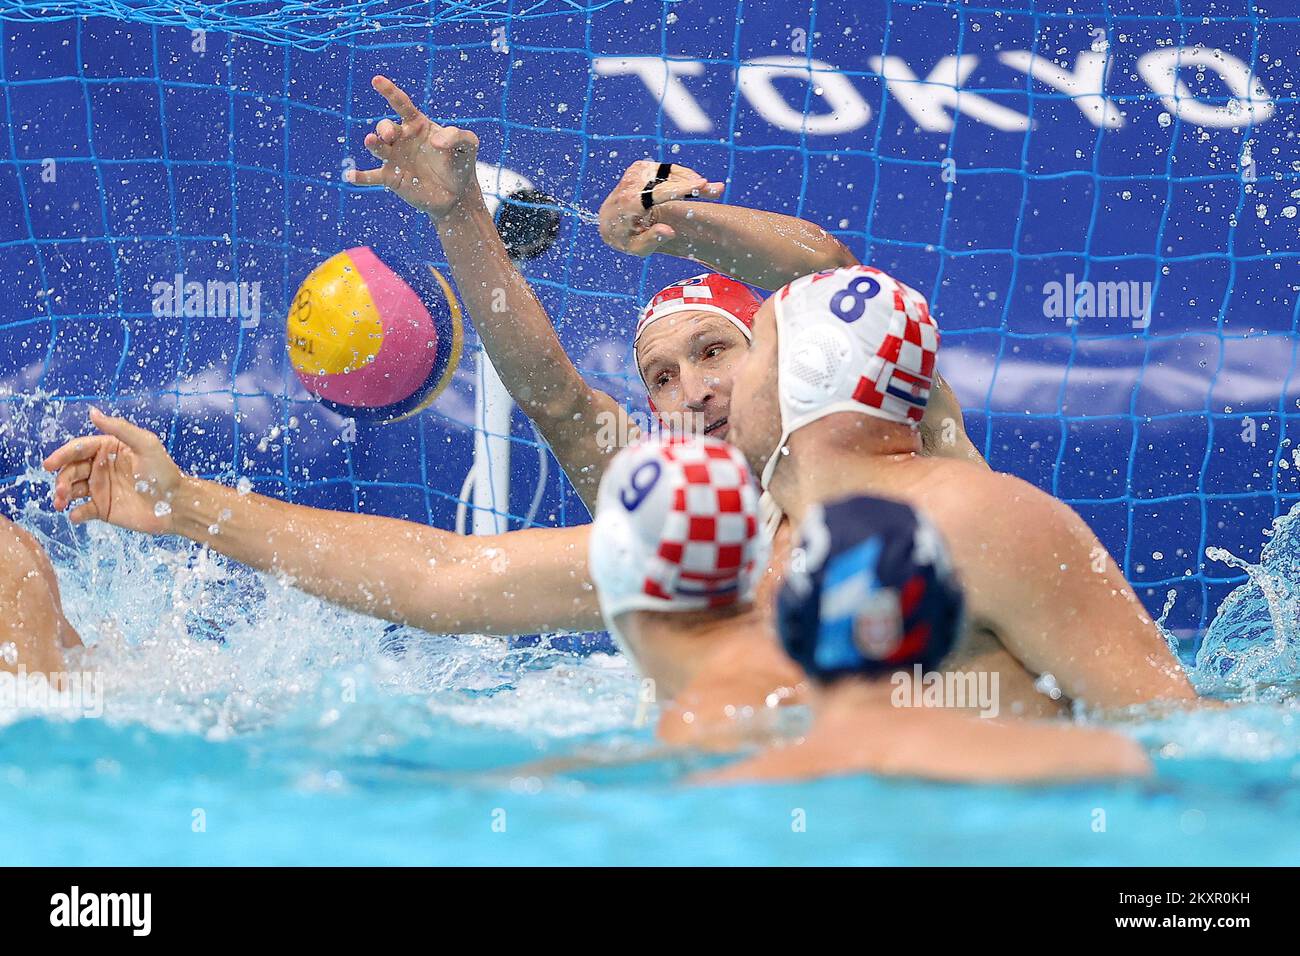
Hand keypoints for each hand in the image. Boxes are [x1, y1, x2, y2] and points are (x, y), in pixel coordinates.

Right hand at [43, 407, 184, 534]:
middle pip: (71, 469)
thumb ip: (119, 428)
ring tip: (61, 502)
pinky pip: (83, 510)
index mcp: (108, 449)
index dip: (62, 454)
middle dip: (61, 478)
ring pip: (72, 489)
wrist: (176, 505)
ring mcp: (101, 488)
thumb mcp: (145, 444)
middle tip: (61, 490)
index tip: (49, 464)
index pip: (79, 449)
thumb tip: (92, 412)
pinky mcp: (103, 508)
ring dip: (62, 495)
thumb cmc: (163, 472)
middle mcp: (101, 467)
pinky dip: (76, 513)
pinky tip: (76, 515)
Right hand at [346, 75, 480, 219]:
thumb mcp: (468, 146)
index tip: (376, 80)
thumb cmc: (460, 164)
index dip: (389, 91)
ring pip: (377, 147)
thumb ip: (457, 136)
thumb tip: (435, 141)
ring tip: (372, 142)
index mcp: (417, 125)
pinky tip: (351, 176)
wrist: (456, 194)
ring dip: (373, 144)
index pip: (401, 104)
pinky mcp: (391, 178)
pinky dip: (360, 176)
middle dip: (385, 128)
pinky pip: (372, 176)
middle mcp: (402, 139)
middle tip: (389, 135)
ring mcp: (394, 158)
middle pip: (386, 127)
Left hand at [597, 160, 722, 255]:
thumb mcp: (635, 248)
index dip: (681, 188)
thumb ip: (651, 241)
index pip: (659, 193)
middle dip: (695, 185)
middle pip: (668, 182)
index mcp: (629, 203)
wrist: (608, 219)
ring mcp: (636, 172)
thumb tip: (668, 232)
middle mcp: (631, 183)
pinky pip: (667, 170)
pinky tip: (691, 188)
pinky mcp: (640, 166)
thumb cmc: (624, 237)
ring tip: (709, 191)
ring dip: (690, 181)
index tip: (702, 184)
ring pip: (670, 173)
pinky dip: (681, 178)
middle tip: (718, 189)